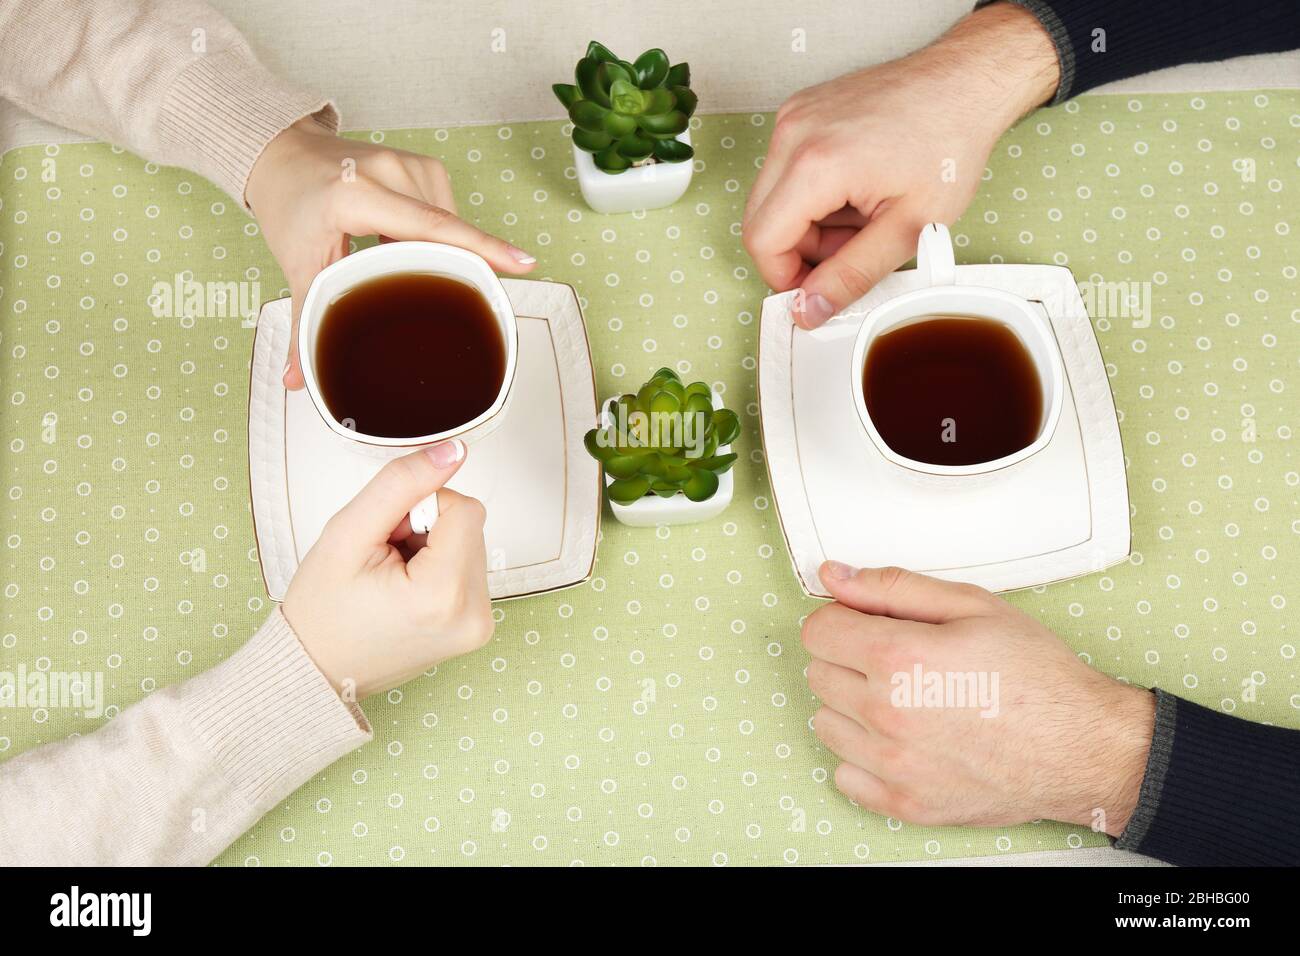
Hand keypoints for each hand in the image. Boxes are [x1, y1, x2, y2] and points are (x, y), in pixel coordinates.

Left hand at [246, 118, 537, 388]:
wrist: (283, 153)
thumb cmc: (291, 203)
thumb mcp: (298, 265)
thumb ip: (303, 323)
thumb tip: (296, 380)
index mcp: (359, 194)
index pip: (433, 226)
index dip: (481, 248)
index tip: (523, 265)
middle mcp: (392, 171)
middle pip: (445, 233)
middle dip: (454, 269)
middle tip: (457, 300)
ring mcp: (412, 163)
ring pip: (449, 224)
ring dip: (438, 254)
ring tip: (407, 269)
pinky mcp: (424, 165)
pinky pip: (446, 213)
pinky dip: (437, 237)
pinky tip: (412, 248)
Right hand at [283, 442, 492, 699]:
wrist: (314, 670)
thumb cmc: (322, 611)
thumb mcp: (348, 532)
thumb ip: (403, 484)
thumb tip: (455, 450)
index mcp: (444, 595)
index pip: (464, 507)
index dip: (422, 508)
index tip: (390, 535)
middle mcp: (474, 615)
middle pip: (469, 526)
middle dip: (427, 530)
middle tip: (385, 560)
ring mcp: (479, 626)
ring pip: (469, 544)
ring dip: (432, 549)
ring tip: (391, 579)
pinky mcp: (477, 628)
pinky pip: (468, 570)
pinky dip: (438, 569)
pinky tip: (405, 591)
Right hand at [742, 2, 1059, 327]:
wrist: (966, 83)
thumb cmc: (949, 144)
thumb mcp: (908, 229)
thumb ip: (851, 276)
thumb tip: (809, 309)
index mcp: (815, 164)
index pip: (762, 241)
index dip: (786, 277)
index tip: (818, 289)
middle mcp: (794, 133)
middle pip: (760, 221)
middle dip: (799, 251)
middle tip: (850, 251)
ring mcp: (794, 117)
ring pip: (772, 199)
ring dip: (809, 223)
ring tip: (862, 216)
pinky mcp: (801, 111)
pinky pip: (785, 171)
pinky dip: (813, 194)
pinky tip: (856, 190)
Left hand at [803, 561, 1154, 835]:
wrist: (1082, 747)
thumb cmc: (1037, 677)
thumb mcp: (972, 606)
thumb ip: (893, 587)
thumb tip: (835, 577)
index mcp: (899, 658)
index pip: (817, 631)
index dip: (842, 620)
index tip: (865, 625)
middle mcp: (886, 714)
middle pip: (818, 673)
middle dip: (850, 659)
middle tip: (899, 661)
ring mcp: (893, 765)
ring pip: (826, 723)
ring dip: (853, 707)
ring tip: (904, 700)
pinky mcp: (905, 802)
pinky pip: (844, 774)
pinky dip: (864, 756)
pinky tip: (902, 740)